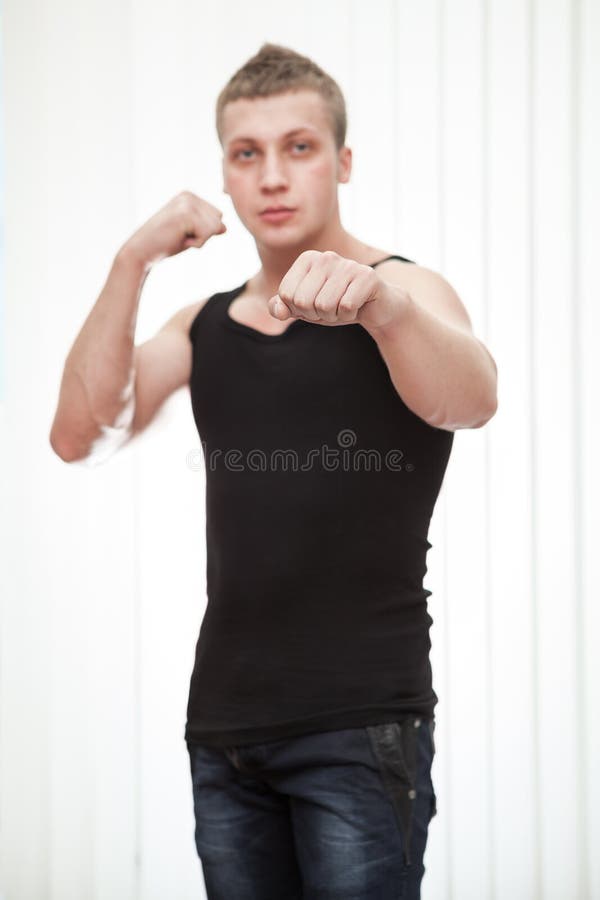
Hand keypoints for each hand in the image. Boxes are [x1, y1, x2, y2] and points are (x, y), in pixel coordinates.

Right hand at [120, 191, 226, 269]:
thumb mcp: (190, 234)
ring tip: (179, 238)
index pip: (217, 216)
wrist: (141, 251)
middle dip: (204, 236)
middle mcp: (189, 195)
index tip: (183, 233)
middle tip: (181, 237)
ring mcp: (187, 203)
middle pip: (219, 221)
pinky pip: (207, 235)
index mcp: (189, 196)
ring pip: (215, 228)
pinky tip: (179, 240)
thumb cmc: (165, 244)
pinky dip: (196, 244)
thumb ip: (206, 228)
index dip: (204, 233)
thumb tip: (225, 227)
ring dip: (200, 240)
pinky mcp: (186, 214)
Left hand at [267, 250, 409, 331]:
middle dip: (315, 314)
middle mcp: (326, 257)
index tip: (314, 304)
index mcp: (308, 259)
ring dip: (333, 315)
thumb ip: (282, 307)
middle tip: (331, 308)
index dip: (298, 309)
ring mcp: (348, 265)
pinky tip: (357, 307)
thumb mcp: (304, 308)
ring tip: (343, 306)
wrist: (374, 307)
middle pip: (303, 301)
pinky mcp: (367, 277)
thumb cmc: (335, 305)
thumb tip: (278, 310)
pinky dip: (350, 315)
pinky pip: (346, 307)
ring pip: (324, 306)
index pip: (285, 294)